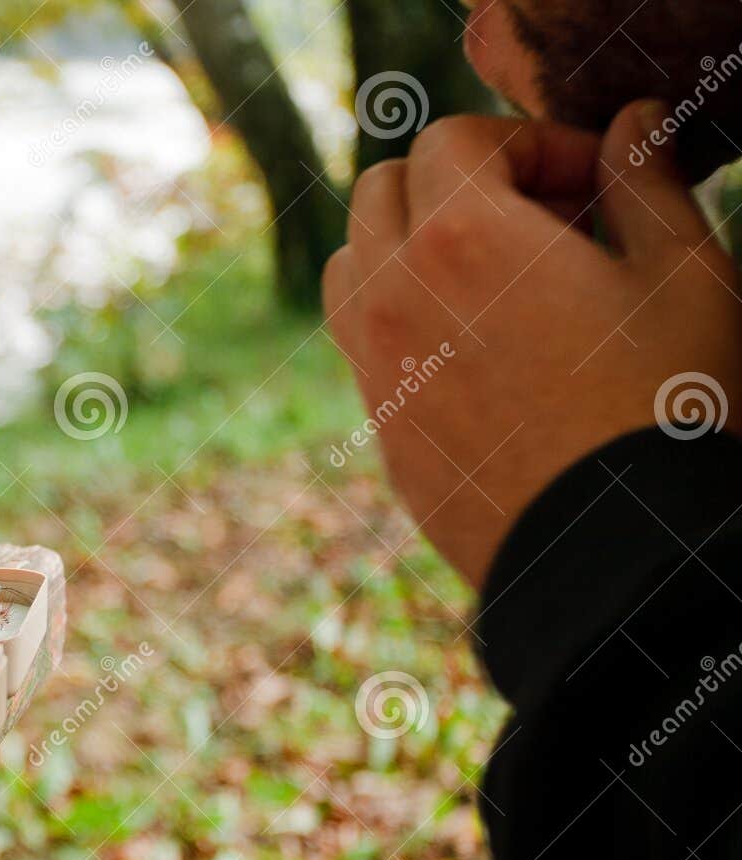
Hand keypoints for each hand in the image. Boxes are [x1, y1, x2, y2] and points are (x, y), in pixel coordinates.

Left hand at [324, 103, 741, 586]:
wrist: (612, 553)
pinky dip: (402, 317)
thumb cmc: (665, 409)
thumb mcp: (684, 276)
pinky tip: (482, 348)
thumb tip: (627, 125)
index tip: (590, 181)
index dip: (527, 143)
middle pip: (382, 189)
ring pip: (354, 264)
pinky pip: (362, 343)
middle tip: (547, 221)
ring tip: (498, 278)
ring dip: (409, 245)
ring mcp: (374, 367)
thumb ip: (646, 183)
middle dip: (457, 182)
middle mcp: (394, 296)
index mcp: (461, 239)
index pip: (451, 139)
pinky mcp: (380, 428)